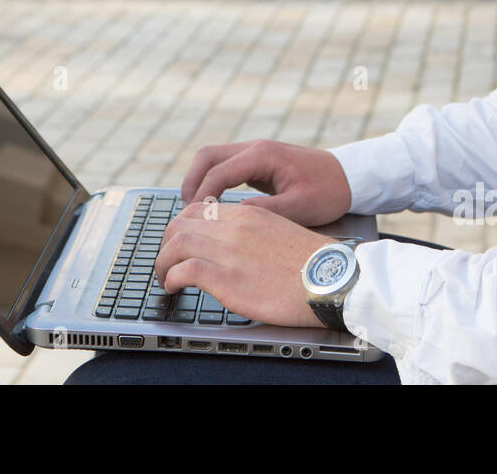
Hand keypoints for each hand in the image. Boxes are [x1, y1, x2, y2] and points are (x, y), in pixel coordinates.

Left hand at [155, 201, 336, 327]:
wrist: (333, 280)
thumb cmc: (314, 265)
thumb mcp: (282, 233)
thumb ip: (255, 234)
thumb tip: (238, 248)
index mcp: (250, 215)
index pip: (200, 210)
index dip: (182, 226)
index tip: (180, 242)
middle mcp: (236, 228)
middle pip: (181, 223)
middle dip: (166, 243)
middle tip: (167, 261)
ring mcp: (230, 252)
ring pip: (175, 242)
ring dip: (162, 262)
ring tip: (165, 277)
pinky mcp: (227, 278)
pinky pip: (184, 270)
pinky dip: (171, 278)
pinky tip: (174, 287)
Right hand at [180, 139, 352, 226]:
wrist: (350, 177)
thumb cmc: (329, 192)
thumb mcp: (300, 207)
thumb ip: (266, 212)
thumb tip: (231, 217)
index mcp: (263, 156)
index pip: (219, 172)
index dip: (202, 195)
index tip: (193, 219)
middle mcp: (255, 148)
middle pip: (207, 156)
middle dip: (191, 182)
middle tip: (185, 212)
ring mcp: (255, 152)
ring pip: (213, 158)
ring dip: (199, 180)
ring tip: (193, 210)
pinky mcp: (258, 161)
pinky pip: (225, 165)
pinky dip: (212, 181)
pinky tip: (211, 203)